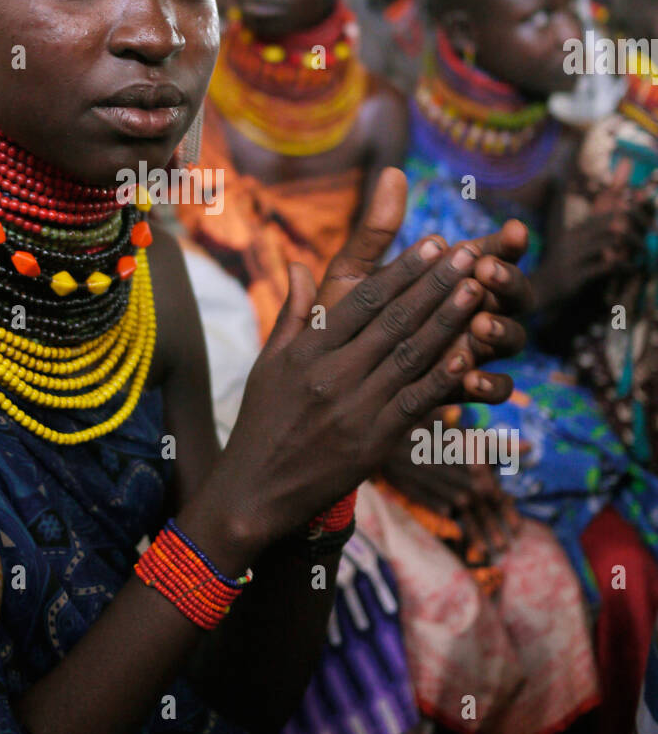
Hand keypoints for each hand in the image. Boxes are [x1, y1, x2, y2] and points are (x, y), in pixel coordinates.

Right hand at [202, 168, 531, 551]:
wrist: (255, 491)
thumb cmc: (263, 422)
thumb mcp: (269, 364)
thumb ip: (295, 314)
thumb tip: (301, 264)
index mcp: (306, 351)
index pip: (363, 301)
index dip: (403, 269)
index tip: (434, 241)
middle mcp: (330, 375)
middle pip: (394, 321)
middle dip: (436, 283)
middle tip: (470, 252)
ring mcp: (354, 410)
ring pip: (411, 356)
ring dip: (449, 321)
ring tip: (479, 289)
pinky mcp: (373, 444)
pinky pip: (415, 404)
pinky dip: (443, 378)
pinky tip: (469, 354)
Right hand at [533, 163, 646, 311]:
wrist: (539, 293)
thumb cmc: (563, 271)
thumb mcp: (575, 248)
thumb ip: (595, 236)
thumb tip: (621, 227)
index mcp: (575, 231)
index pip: (608, 213)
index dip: (631, 215)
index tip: (646, 224)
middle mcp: (574, 239)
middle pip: (612, 223)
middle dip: (635, 229)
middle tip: (648, 238)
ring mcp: (574, 257)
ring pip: (612, 241)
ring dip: (633, 246)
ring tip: (643, 254)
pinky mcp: (577, 276)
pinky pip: (608, 266)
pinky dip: (625, 266)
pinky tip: (632, 269)